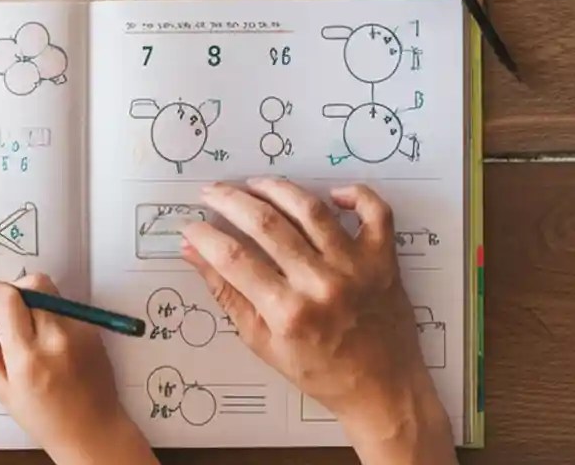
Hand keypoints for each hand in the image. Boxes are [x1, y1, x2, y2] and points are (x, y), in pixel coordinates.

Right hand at [0, 274, 156, 464]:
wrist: (94, 433)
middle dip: (15, 288)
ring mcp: (79, 332)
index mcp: (28, 356)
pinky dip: (53, 313)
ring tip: (29, 326)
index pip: (8, 299)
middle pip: (33, 285)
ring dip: (34, 298)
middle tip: (7, 308)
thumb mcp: (4, 392)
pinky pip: (67, 307)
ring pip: (52, 292)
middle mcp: (56, 338)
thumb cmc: (46, 419)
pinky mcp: (94, 331)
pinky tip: (50, 339)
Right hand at [183, 179, 453, 464]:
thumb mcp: (261, 342)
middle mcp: (321, 283)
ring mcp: (356, 267)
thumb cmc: (318, 371)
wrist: (382, 390)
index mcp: (287, 311)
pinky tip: (331, 193)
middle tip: (211, 192)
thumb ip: (226, 293)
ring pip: (310, 209)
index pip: (233, 256)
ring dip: (275, 188)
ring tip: (252, 183)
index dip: (204, 234)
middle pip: (266, 223)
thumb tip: (192, 251)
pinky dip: (356, 194)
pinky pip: (376, 212)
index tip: (190, 225)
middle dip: (229, 200)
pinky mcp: (384, 259)